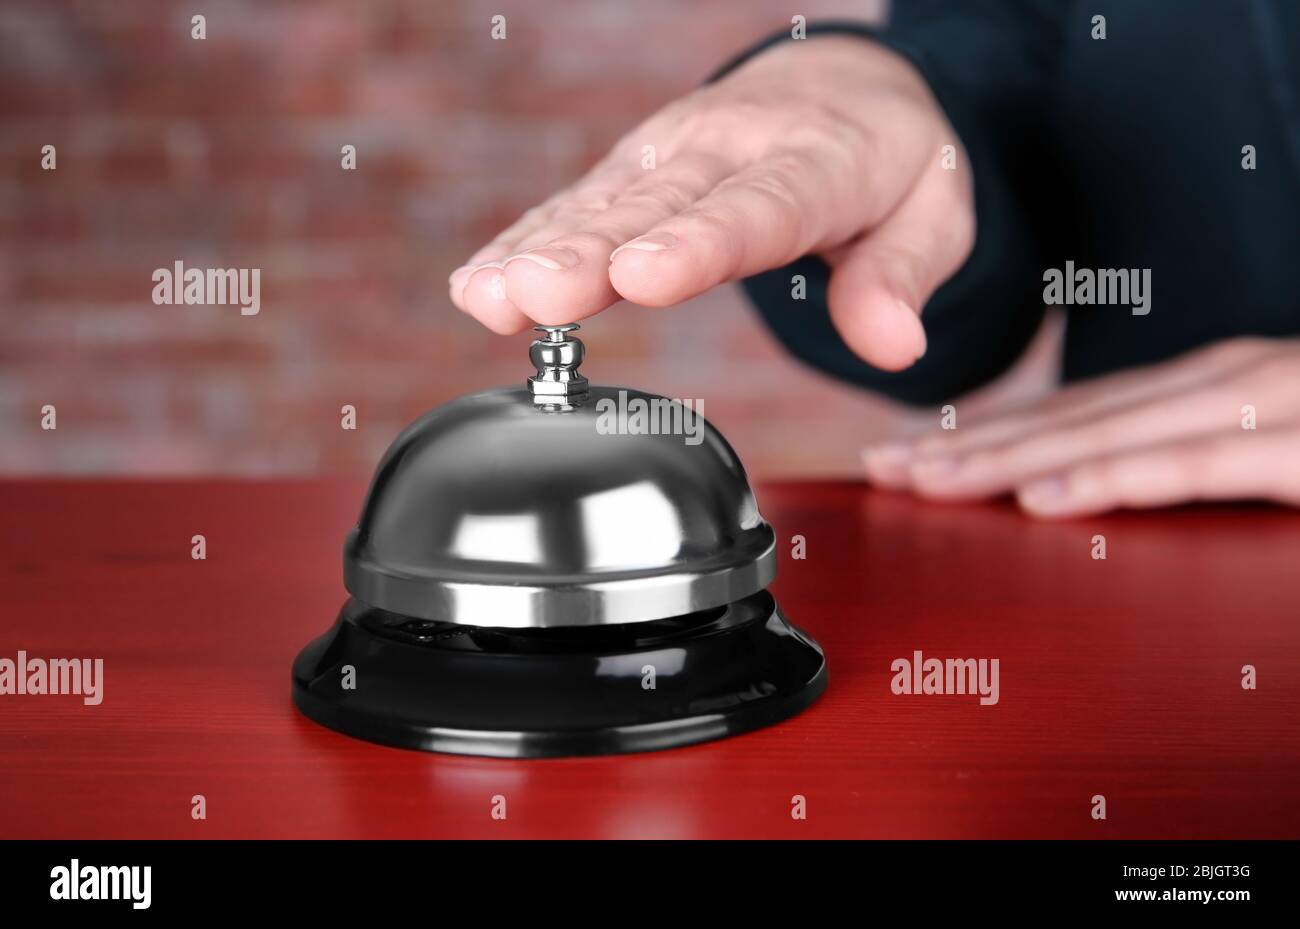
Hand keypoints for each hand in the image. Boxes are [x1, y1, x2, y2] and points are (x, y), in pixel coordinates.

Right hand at [449, 36, 973, 371]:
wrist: (841, 86)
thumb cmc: (887, 163)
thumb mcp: (933, 214)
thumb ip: (903, 277)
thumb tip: (894, 347)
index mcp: (814, 161)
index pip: (754, 208)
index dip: (697, 244)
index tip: (642, 277)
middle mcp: (728, 151)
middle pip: (656, 207)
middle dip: (592, 251)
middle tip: (539, 294)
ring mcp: (671, 157)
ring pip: (600, 205)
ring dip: (539, 252)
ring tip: (489, 299)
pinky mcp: (633, 171)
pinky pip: (574, 206)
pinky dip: (524, 243)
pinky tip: (478, 286)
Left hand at [862, 338, 1299, 516]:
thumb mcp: (1263, 446)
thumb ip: (1188, 456)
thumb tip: (1089, 486)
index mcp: (1202, 385)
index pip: (1071, 412)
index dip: (981, 433)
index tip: (905, 455)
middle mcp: (1218, 384)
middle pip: (1068, 420)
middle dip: (965, 445)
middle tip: (881, 467)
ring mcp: (1259, 407)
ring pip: (1106, 435)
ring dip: (1007, 457)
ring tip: (927, 479)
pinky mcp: (1299, 452)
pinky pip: (1191, 465)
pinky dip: (1109, 479)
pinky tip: (1042, 499)